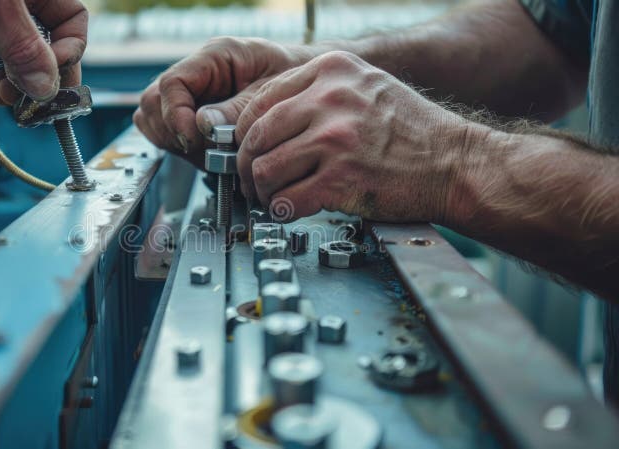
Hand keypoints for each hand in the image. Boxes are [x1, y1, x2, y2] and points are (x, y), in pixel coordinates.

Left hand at [0, 0, 88, 104]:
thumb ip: (23, 47)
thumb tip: (46, 87)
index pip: (71, 23)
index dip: (67, 52)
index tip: (49, 78)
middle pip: (41, 42)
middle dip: (35, 75)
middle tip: (29, 100)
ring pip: (6, 51)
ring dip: (6, 79)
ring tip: (0, 93)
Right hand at [133, 37, 313, 166]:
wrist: (306, 83)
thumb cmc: (294, 76)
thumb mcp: (272, 91)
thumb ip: (238, 109)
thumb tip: (204, 126)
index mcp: (215, 56)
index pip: (172, 84)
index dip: (176, 116)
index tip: (194, 139)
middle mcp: (197, 75)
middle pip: (153, 103)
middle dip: (173, 134)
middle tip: (204, 151)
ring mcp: (190, 96)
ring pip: (153, 121)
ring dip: (176, 144)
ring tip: (209, 155)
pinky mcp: (191, 117)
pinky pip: (167, 134)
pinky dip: (183, 150)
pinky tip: (208, 155)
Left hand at [235, 51, 486, 222]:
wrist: (455, 163)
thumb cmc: (411, 131)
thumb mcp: (364, 88)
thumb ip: (317, 95)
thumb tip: (265, 121)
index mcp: (331, 71)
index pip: (261, 100)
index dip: (245, 132)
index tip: (247, 150)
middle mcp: (330, 98)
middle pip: (256, 135)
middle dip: (246, 165)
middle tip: (253, 181)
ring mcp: (336, 138)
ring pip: (265, 169)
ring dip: (261, 191)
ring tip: (271, 199)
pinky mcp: (342, 178)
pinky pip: (287, 199)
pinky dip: (282, 211)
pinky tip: (290, 211)